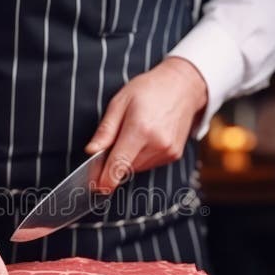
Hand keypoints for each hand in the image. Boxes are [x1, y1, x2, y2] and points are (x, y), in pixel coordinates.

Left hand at [85, 57, 207, 191]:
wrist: (183, 86)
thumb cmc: (149, 90)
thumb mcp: (120, 102)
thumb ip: (105, 130)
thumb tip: (91, 152)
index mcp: (140, 129)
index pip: (119, 164)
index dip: (106, 179)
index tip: (97, 188)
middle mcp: (157, 144)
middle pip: (126, 168)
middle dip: (114, 162)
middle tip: (113, 142)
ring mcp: (168, 151)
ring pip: (137, 168)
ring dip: (128, 159)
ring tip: (133, 133)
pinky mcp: (174, 155)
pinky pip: (149, 164)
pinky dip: (141, 156)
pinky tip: (145, 137)